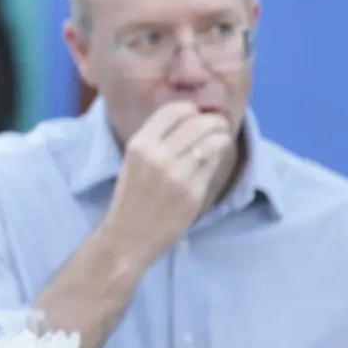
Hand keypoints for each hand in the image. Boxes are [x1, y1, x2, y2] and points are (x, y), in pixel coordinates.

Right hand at [100, 101, 235, 264]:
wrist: (127, 237)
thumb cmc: (131, 198)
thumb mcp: (133, 162)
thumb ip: (156, 141)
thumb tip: (189, 119)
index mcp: (139, 145)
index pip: (174, 111)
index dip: (191, 110)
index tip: (197, 116)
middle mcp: (157, 155)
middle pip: (197, 123)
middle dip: (213, 121)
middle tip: (218, 126)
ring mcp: (176, 174)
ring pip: (212, 140)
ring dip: (221, 137)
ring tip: (220, 140)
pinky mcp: (192, 192)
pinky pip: (214, 163)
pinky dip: (219, 156)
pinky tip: (216, 158)